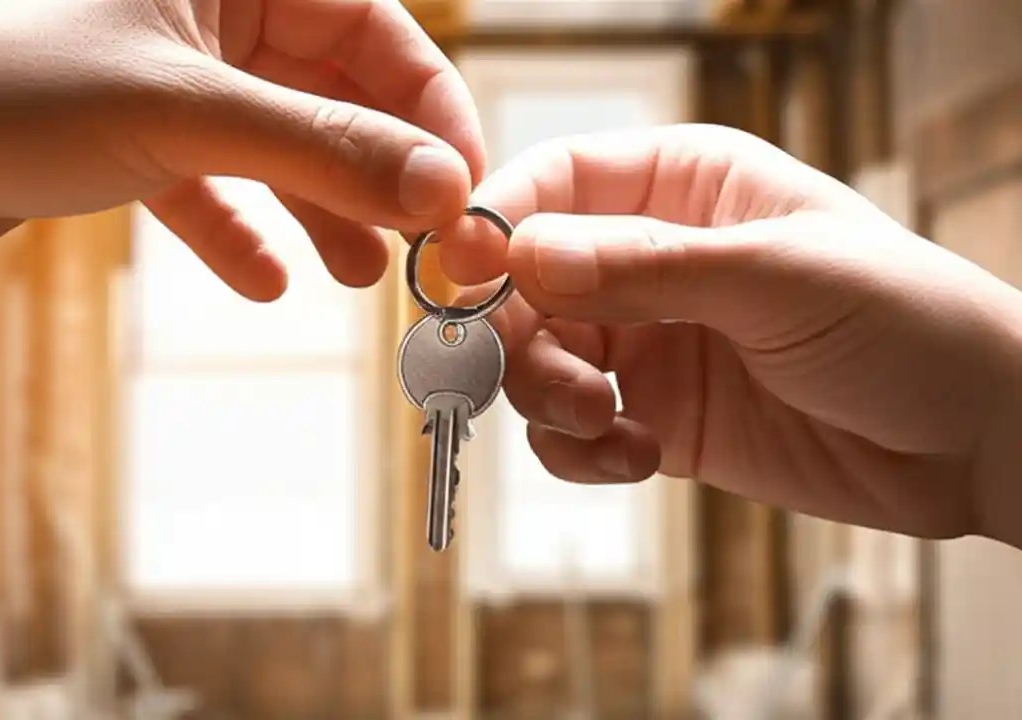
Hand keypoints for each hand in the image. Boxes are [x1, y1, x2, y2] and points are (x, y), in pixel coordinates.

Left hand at [0, 0, 481, 298]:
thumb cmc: (18, 98)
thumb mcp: (193, 117)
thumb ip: (323, 148)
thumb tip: (440, 185)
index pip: (368, 23)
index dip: (424, 102)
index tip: (459, 182)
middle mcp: (205, 12)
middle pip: (329, 87)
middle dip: (375, 168)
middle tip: (420, 242)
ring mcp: (169, 78)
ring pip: (278, 142)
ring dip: (321, 209)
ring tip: (361, 277)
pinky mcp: (136, 139)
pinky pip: (214, 184)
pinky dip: (241, 231)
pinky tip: (263, 282)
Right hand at [447, 125, 1021, 545]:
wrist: (975, 443)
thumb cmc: (905, 323)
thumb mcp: (775, 278)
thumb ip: (643, 267)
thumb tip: (523, 253)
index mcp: (684, 187)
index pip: (557, 183)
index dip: (499, 223)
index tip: (463, 277)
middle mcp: (651, 260)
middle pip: (527, 283)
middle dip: (516, 334)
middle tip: (536, 378)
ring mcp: (649, 341)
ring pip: (538, 362)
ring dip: (547, 399)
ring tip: (607, 424)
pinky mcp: (654, 416)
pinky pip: (573, 432)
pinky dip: (581, 452)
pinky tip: (636, 457)